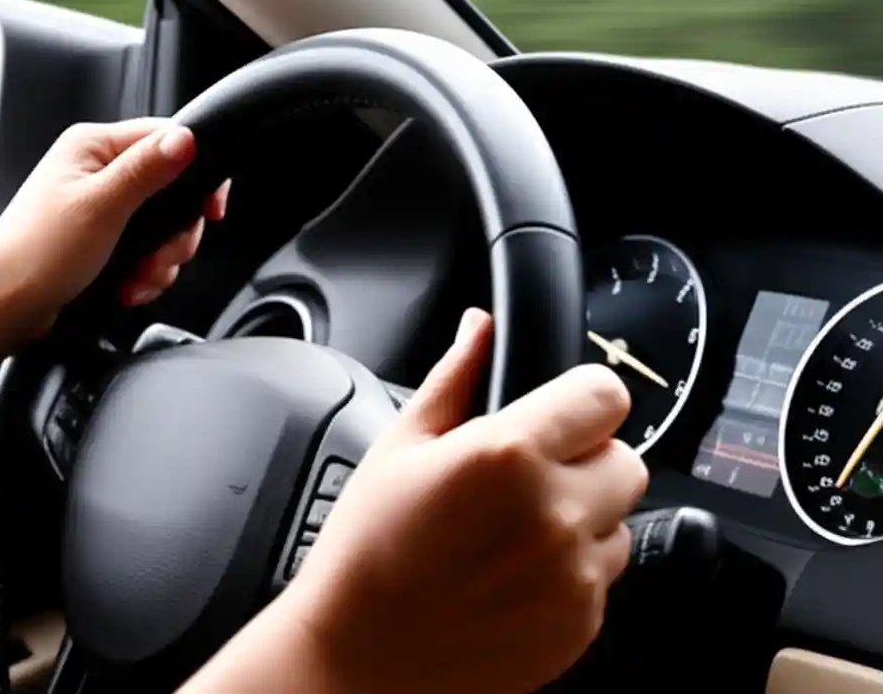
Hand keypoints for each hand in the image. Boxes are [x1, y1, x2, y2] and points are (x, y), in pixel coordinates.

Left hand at [0, 117, 227, 340]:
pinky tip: (129, 287)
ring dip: (160, 260)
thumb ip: (146, 171)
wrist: (1, 308)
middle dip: (175, 233)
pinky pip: (146, 250)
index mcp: (93, 146)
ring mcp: (99, 206)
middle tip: (161, 257)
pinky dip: (145, 273)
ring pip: (162, 226)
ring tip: (138, 278)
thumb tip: (187, 137)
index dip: (195, 174)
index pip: (165, 139)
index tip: (210, 208)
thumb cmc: (34, 255)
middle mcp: (97, 170)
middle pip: (171, 189)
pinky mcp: (101, 240)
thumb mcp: (100, 208)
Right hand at [273, 309, 646, 692]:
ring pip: (619, 520)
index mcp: (506, 454)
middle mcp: (554, 513)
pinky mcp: (582, 623)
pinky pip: (604, 575)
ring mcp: (574, 575)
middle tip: (525, 480)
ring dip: (583, 518)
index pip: (605, 394)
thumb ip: (454, 377)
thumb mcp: (398, 448)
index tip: (557, 414)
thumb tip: (480, 326)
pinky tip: (512, 576)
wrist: (360, 660)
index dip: (579, 400)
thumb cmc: (367, 555)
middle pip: (625, 459)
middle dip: (584, 460)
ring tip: (511, 535)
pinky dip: (573, 571)